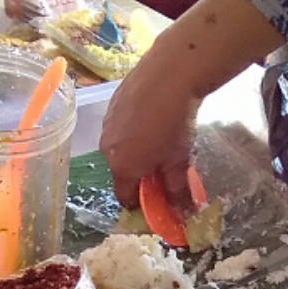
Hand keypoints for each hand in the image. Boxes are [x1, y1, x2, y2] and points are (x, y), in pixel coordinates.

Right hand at [99, 44, 201, 210]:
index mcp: (122, 168)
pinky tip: (153, 116)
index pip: (125, 198)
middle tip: (165, 165)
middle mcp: (107, 148)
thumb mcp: (179, 161)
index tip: (159, 198)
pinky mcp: (111, 103)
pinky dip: (134, 128)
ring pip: (120, 147)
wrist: (169, 75)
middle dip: (140, 174)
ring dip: (136, 150)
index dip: (142, 202)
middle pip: (122, 171)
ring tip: (161, 137)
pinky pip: (120, 126)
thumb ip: (177, 191)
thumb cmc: (174, 124)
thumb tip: (181, 213)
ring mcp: (106, 124)